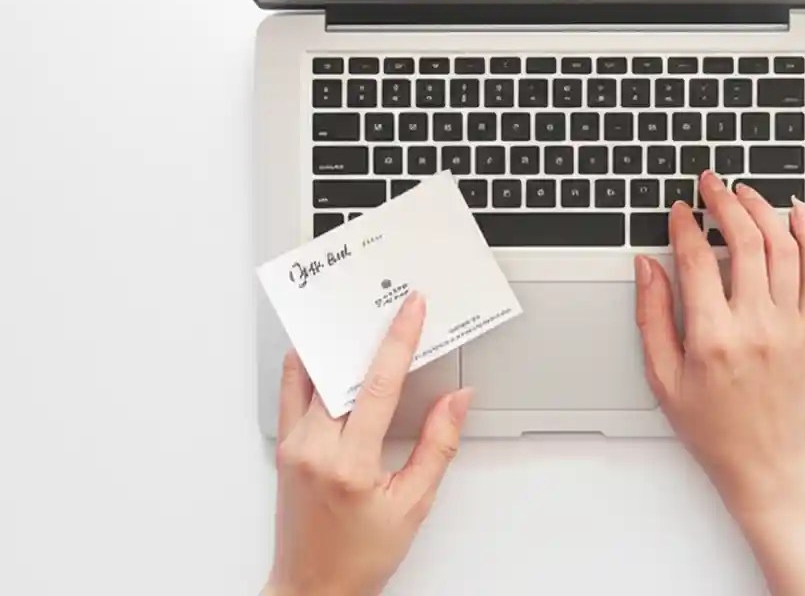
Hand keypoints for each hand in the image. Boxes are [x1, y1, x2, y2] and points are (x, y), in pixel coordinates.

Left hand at [266, 293, 473, 595]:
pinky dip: (309, 365)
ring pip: (310, 375)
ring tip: (358, 319)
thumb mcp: (413, 505)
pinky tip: (327, 353)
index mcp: (348, 464)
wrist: (312, 588)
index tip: (411, 308)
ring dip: (335, 345)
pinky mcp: (283, 447)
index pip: (378, 385)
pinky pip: (292, 391)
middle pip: (341, 370)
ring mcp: (292, 445)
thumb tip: (456, 401)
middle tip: (387, 302)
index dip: (398, 339)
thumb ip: (438, 446)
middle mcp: (313, 448)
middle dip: (367, 333)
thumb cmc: (358, 557)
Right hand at [634, 172, 804, 516]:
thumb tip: (647, 266)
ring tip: (745, 191)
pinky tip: (797, 214)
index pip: (697, 259)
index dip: (684, 225)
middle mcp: (756, 325)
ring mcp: (790, 325)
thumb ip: (653, 317)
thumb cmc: (713, 429)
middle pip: (743, 241)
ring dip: (763, 209)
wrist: (766, 463)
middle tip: (710, 183)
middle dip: (724, 201)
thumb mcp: (664, 379)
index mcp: (713, 338)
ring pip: (783, 247)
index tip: (677, 210)